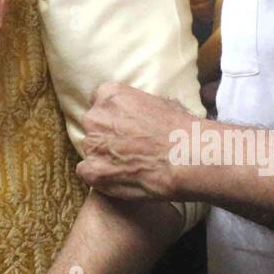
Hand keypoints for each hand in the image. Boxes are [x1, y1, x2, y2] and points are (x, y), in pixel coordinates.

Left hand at [76, 83, 198, 201]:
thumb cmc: (180, 128)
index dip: (112, 117)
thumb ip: (137, 105)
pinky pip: (86, 172)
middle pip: (93, 127)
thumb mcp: (159, 101)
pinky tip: (120, 178)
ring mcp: (92, 144)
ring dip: (105, 157)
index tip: (124, 127)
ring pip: (91, 150)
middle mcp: (95, 117)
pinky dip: (100, 176)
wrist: (186, 156)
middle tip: (128, 148)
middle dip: (107, 136)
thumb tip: (137, 112)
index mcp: (108, 95)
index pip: (98, 104)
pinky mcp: (92, 170)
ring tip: (129, 165)